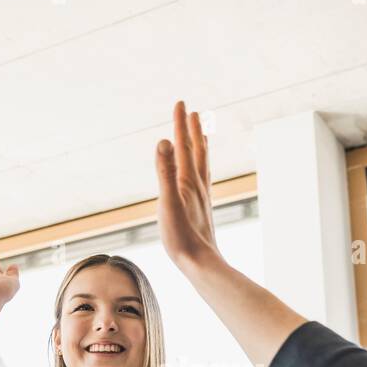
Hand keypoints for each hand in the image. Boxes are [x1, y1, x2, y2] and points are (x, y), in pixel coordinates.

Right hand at [155, 100, 223, 273]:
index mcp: (189, 180)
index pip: (184, 145)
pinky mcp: (201, 209)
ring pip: (202, 166)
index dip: (181, 124)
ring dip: (200, 148)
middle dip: (193, 130)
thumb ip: (165, 171)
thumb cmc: (182, 237)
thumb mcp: (168, 202)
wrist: (201, 263)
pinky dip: (200, 169)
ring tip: (202, 136)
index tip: (181, 103)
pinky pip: (202, 181)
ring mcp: (201, 197)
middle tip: (193, 111)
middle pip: (197, 151)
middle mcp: (198, 186)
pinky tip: (198, 175)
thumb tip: (164, 141)